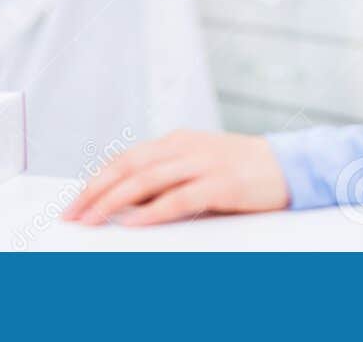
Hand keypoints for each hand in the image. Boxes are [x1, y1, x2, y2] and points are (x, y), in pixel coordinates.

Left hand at [61, 129, 290, 226]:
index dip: (96, 180)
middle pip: (128, 166)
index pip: (126, 159)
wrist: (290, 165)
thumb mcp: (199, 167)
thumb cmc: (242, 171)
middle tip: (73, 214)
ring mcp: (203, 163)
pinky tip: (134, 221)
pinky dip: (152, 211)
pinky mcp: (221, 183)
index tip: (75, 203)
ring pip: (146, 180)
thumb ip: (167, 180)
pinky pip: (178, 198)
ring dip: (113, 201)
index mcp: (176, 141)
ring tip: (92, 219)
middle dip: (95, 191)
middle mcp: (185, 147)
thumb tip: (127, 204)